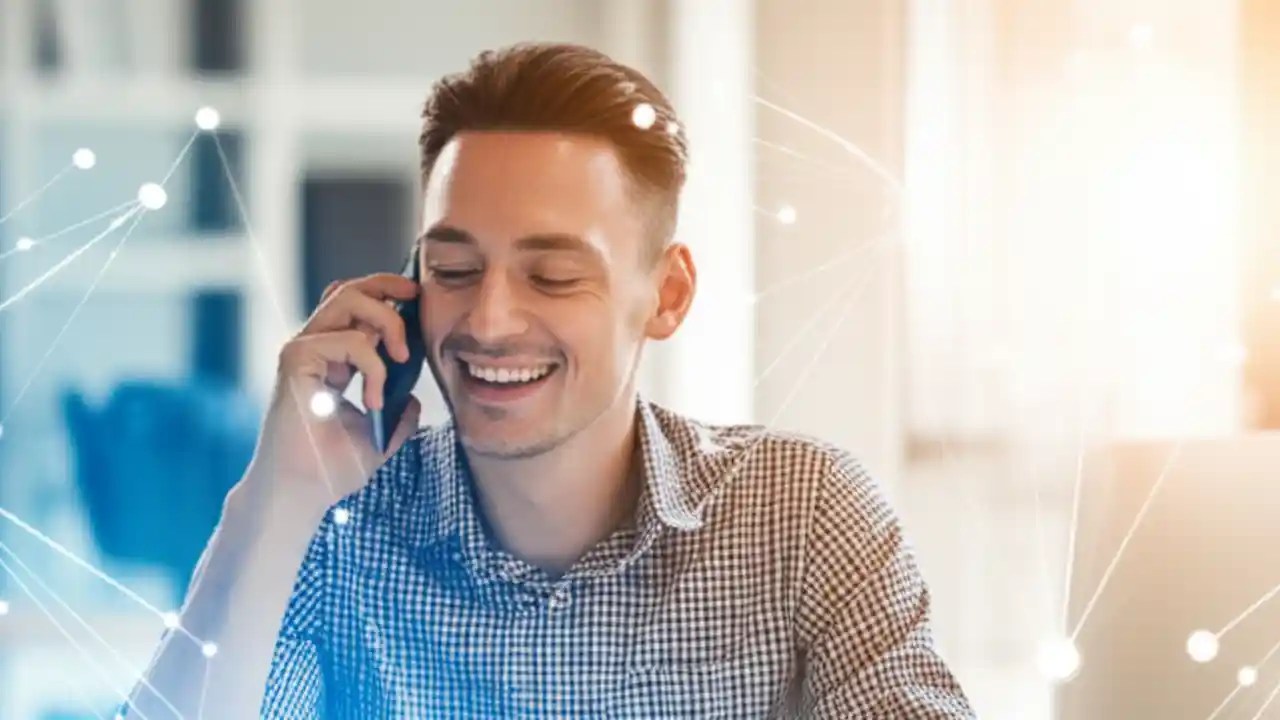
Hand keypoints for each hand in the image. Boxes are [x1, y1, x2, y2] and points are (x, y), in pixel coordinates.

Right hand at [239, 273, 422, 517]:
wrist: (301, 494)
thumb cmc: (330, 471)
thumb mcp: (378, 439)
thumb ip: (396, 415)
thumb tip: (414, 400)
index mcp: (330, 362)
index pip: (352, 308)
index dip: (384, 294)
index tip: (416, 300)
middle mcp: (313, 350)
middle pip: (348, 290)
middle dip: (387, 285)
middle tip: (415, 298)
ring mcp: (302, 352)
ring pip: (347, 300)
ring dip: (387, 321)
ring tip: (400, 358)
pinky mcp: (296, 361)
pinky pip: (349, 341)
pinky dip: (373, 367)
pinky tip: (373, 400)